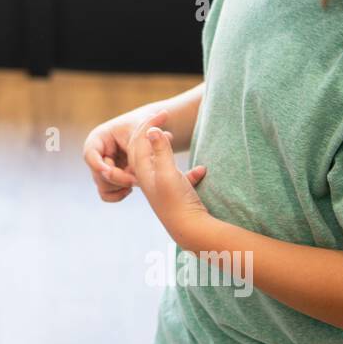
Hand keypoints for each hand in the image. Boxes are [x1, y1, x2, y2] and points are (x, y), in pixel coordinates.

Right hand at [82, 107, 171, 201]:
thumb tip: (135, 176)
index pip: (89, 154)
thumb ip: (137, 154)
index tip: (108, 171)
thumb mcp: (142, 135)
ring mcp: (102, 168)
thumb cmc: (146, 127)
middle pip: (98, 174)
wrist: (152, 130)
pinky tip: (132, 187)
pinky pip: (106, 194)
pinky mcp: (108, 179)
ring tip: (139, 179)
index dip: (97, 164)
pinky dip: (118, 194)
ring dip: (120, 186)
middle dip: (118, 178)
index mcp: (99, 138)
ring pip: (103, 186)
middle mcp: (97, 154)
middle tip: (136, 179)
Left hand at [126, 110, 208, 238]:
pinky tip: (202, 170)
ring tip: (172, 137)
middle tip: (163, 116)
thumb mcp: (167, 173)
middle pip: (147, 150)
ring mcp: (163, 188)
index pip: (140, 141)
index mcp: (143, 171)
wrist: (189, 231)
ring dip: (167, 150)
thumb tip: (150, 129)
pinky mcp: (177, 196)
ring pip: (162, 163)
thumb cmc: (176, 202)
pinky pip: (181, 179)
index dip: (149, 124)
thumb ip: (159, 151)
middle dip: (153, 133)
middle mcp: (150, 179)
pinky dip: (190, 172)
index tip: (163, 112)